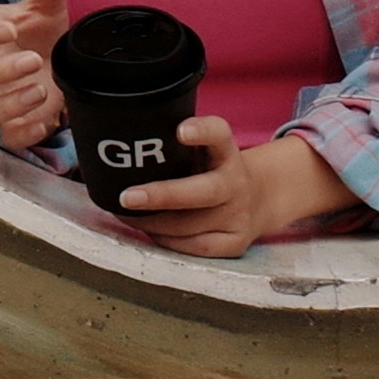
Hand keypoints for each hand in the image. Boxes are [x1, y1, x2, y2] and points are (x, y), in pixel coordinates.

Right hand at [0, 0, 80, 148]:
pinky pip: (5, 137)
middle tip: (34, 61)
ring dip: (7, 105)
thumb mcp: (48, 7)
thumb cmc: (41, 32)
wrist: (57, 64)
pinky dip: (23, 132)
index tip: (10, 30)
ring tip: (40, 90)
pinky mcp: (11, 124)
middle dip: (0, 71)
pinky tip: (47, 119)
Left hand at [114, 119, 350, 256]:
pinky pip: (193, 247)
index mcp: (226, 152)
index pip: (219, 134)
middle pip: (203, 191)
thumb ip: (174, 145)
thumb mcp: (203, 150)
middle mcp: (237, 183)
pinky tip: (150, 230)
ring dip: (152, 223)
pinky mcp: (235, 243)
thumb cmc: (212, 170)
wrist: (258, 200)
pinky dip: (166, 240)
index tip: (181, 131)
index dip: (202, 132)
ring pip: (190, 226)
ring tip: (126, 215)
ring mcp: (239, 216)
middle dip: (162, 196)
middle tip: (126, 197)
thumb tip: (120, 148)